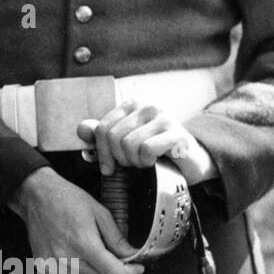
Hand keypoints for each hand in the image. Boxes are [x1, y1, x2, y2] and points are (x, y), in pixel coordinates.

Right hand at [8, 167, 152, 273]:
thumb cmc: (64, 198)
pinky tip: (82, 257)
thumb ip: (117, 238)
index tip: (139, 269)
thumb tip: (131, 255)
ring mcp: (54, 265)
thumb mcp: (99, 212)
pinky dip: (84, 273)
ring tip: (103, 259)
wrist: (35, 195)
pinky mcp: (44, 267)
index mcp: (83, 243)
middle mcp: (67, 258)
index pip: (114, 273)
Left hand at [76, 101, 215, 183]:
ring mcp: (164, 118)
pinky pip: (147, 150)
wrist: (191, 162)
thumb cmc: (156, 153)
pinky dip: (147, 162)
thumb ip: (103, 135)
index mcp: (132, 105)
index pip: (102, 128)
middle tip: (131, 165)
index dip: (101, 152)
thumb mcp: (125, 143)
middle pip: (113, 137)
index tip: (108, 168)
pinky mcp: (177, 133)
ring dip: (134, 161)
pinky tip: (155, 162)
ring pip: (128, 144)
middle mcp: (147, 106)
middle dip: (119, 158)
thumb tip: (82, 129)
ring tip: (144, 163)